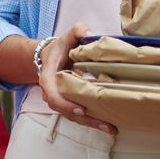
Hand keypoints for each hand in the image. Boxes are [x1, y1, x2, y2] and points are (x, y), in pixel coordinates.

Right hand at [38, 21, 117, 135]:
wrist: (51, 57)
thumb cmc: (60, 48)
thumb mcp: (68, 36)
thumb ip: (78, 30)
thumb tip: (90, 34)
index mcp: (49, 77)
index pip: (52, 94)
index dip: (65, 104)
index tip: (80, 109)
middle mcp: (52, 92)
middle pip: (65, 110)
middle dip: (85, 119)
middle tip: (104, 124)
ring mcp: (60, 100)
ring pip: (73, 116)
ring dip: (91, 123)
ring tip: (110, 128)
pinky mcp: (69, 103)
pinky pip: (78, 115)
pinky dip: (92, 121)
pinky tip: (108, 125)